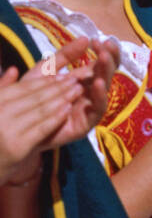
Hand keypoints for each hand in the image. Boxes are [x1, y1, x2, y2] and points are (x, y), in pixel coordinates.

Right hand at [0, 65, 82, 182]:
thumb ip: (2, 89)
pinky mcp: (18, 147)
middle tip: (75, 80)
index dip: (44, 81)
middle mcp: (0, 114)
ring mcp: (7, 131)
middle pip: (34, 97)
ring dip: (62, 99)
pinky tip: (68, 109)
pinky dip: (56, 118)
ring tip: (77, 90)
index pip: (22, 88)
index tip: (62, 75)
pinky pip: (42, 128)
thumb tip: (13, 69)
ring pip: (41, 111)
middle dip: (58, 87)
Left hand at [40, 39, 119, 148]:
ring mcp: (90, 107)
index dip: (104, 51)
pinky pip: (98, 109)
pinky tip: (97, 83)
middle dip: (108, 60)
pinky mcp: (87, 122)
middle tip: (105, 48)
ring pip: (105, 89)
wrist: (20, 123)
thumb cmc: (32, 97)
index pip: (101, 64)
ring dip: (105, 73)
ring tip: (103, 60)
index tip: (98, 40)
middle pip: (106, 74)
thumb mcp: (46, 71)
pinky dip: (100, 96)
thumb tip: (85, 38)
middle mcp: (90, 92)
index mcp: (83, 79)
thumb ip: (64, 56)